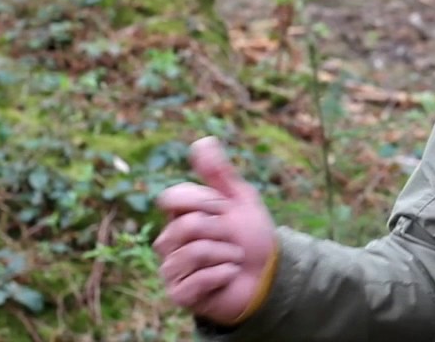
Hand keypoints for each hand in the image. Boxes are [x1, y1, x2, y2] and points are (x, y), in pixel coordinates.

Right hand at [153, 137, 277, 325]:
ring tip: (233, 259)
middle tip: (233, 239)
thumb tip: (203, 141)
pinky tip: (228, 276)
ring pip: (196, 251)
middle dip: (222, 230)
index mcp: (178, 216)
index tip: (225, 207)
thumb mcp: (239, 198)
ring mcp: (171, 269)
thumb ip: (219, 173)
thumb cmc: (250, 235)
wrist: (266, 273)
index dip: (204, 200)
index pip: (171, 198)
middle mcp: (168, 241)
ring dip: (227, 253)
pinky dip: (224, 274)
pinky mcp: (180, 294)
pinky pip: (200, 278)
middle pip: (188, 225)